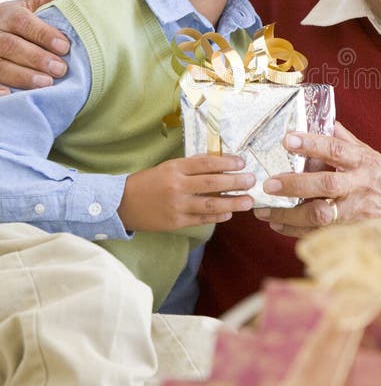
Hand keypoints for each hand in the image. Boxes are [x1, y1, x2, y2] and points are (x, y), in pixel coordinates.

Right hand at [0, 0, 84, 93]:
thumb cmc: (20, 21)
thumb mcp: (34, 4)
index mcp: (8, 14)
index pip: (24, 23)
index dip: (44, 34)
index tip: (65, 47)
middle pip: (10, 45)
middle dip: (36, 58)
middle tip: (60, 69)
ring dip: (22, 76)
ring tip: (46, 84)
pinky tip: (12, 95)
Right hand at [118, 154, 255, 231]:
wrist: (123, 204)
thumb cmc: (149, 182)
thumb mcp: (168, 167)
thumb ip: (192, 166)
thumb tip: (221, 163)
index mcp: (175, 169)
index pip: (206, 163)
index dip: (226, 162)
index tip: (242, 162)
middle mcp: (176, 187)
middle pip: (211, 184)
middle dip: (234, 182)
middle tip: (251, 181)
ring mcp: (177, 206)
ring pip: (209, 205)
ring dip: (231, 203)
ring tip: (248, 201)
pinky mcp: (175, 223)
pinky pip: (201, 220)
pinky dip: (216, 217)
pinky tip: (229, 214)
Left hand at [254, 122, 380, 237]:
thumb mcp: (373, 156)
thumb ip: (347, 142)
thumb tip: (326, 122)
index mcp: (363, 162)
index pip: (335, 149)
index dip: (311, 143)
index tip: (288, 139)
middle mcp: (359, 186)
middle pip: (325, 185)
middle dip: (294, 185)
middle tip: (269, 184)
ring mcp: (356, 212)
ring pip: (319, 216)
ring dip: (289, 215)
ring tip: (265, 211)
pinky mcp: (352, 233)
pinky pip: (320, 234)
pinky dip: (296, 231)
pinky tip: (279, 225)